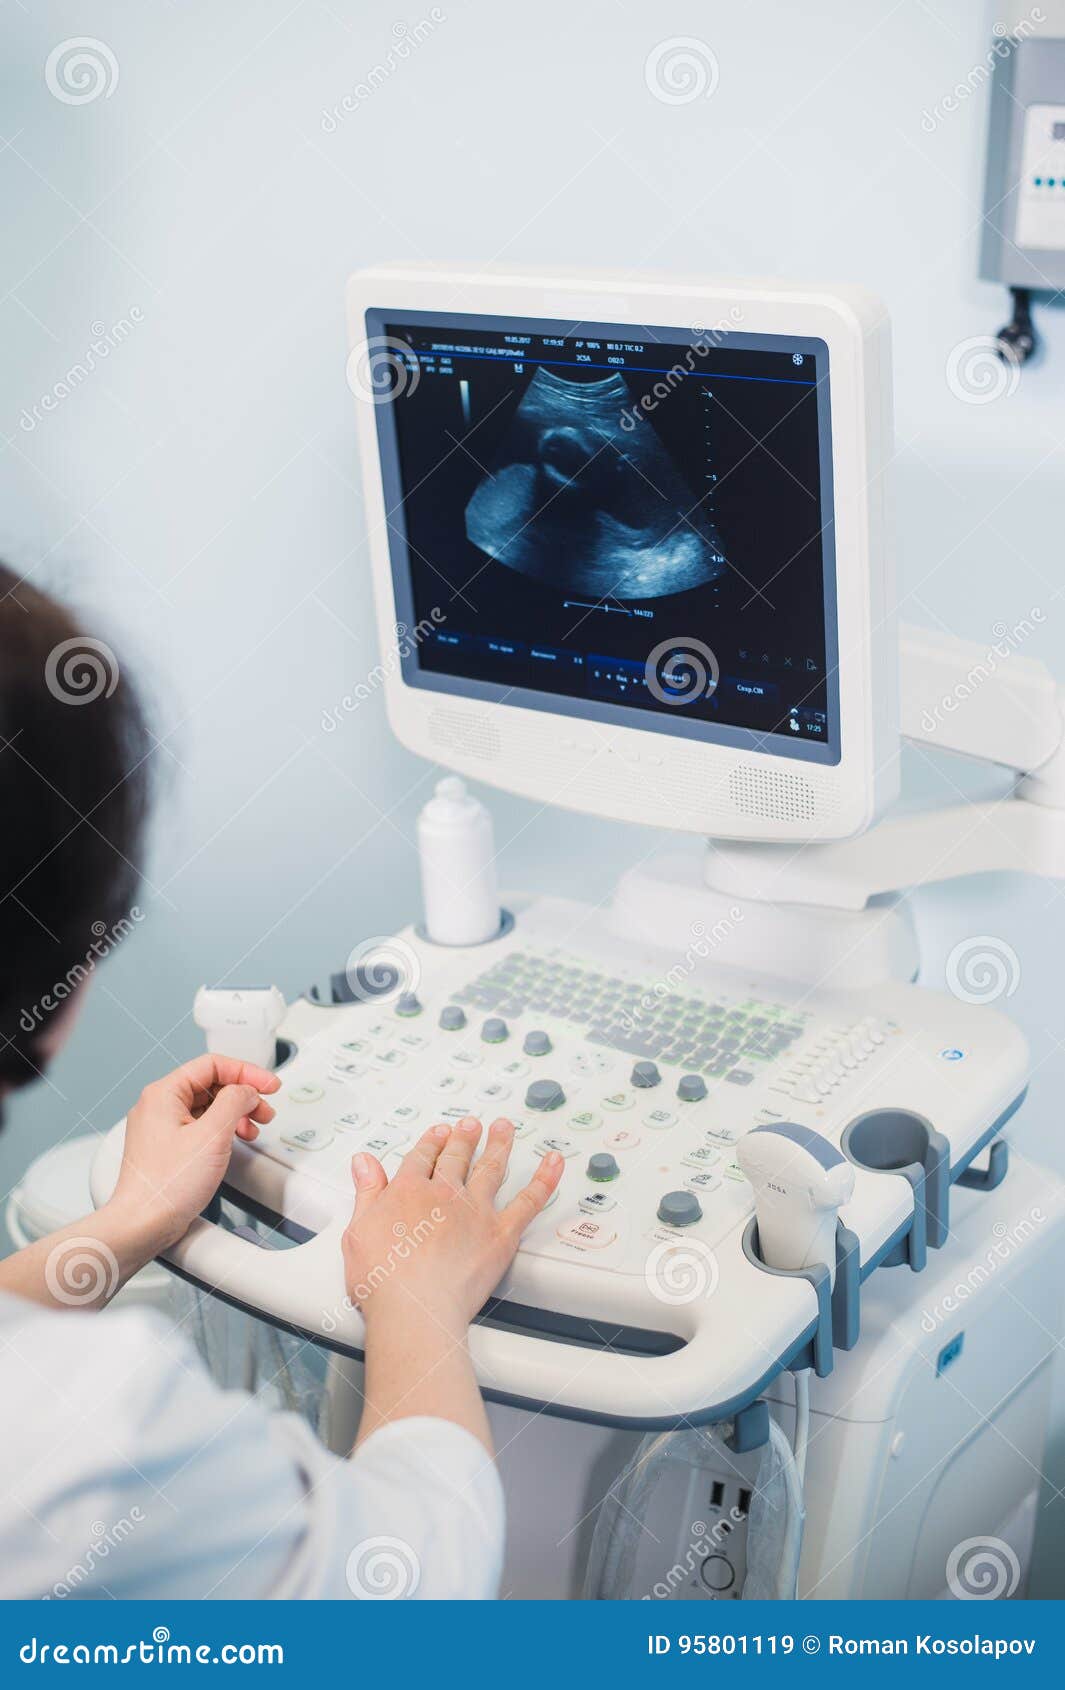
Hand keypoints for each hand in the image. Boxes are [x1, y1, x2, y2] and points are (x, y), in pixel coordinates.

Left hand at [110, 1055, 280, 1250]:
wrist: (143, 1223)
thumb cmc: (166, 1186)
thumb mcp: (211, 1136)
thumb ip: (234, 1102)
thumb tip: (247, 1090)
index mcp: (164, 1094)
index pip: (212, 1065)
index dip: (246, 1072)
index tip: (269, 1084)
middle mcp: (159, 1106)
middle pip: (211, 1085)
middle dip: (243, 1095)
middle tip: (264, 1109)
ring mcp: (161, 1127)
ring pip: (207, 1106)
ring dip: (236, 1113)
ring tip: (254, 1128)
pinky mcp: (167, 1147)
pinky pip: (200, 1126)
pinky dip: (223, 1129)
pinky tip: (235, 1141)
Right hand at [342, 1116, 562, 1337]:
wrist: (415, 1307)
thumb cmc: (384, 1280)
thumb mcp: (358, 1231)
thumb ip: (367, 1192)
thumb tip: (364, 1163)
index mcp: (408, 1191)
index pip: (421, 1157)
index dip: (430, 1143)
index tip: (437, 1133)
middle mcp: (444, 1193)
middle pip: (456, 1156)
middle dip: (463, 1137)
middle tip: (470, 1125)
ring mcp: (475, 1210)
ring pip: (490, 1167)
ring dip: (498, 1144)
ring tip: (504, 1129)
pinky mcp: (501, 1233)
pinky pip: (529, 1201)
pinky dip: (544, 1179)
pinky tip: (553, 1163)